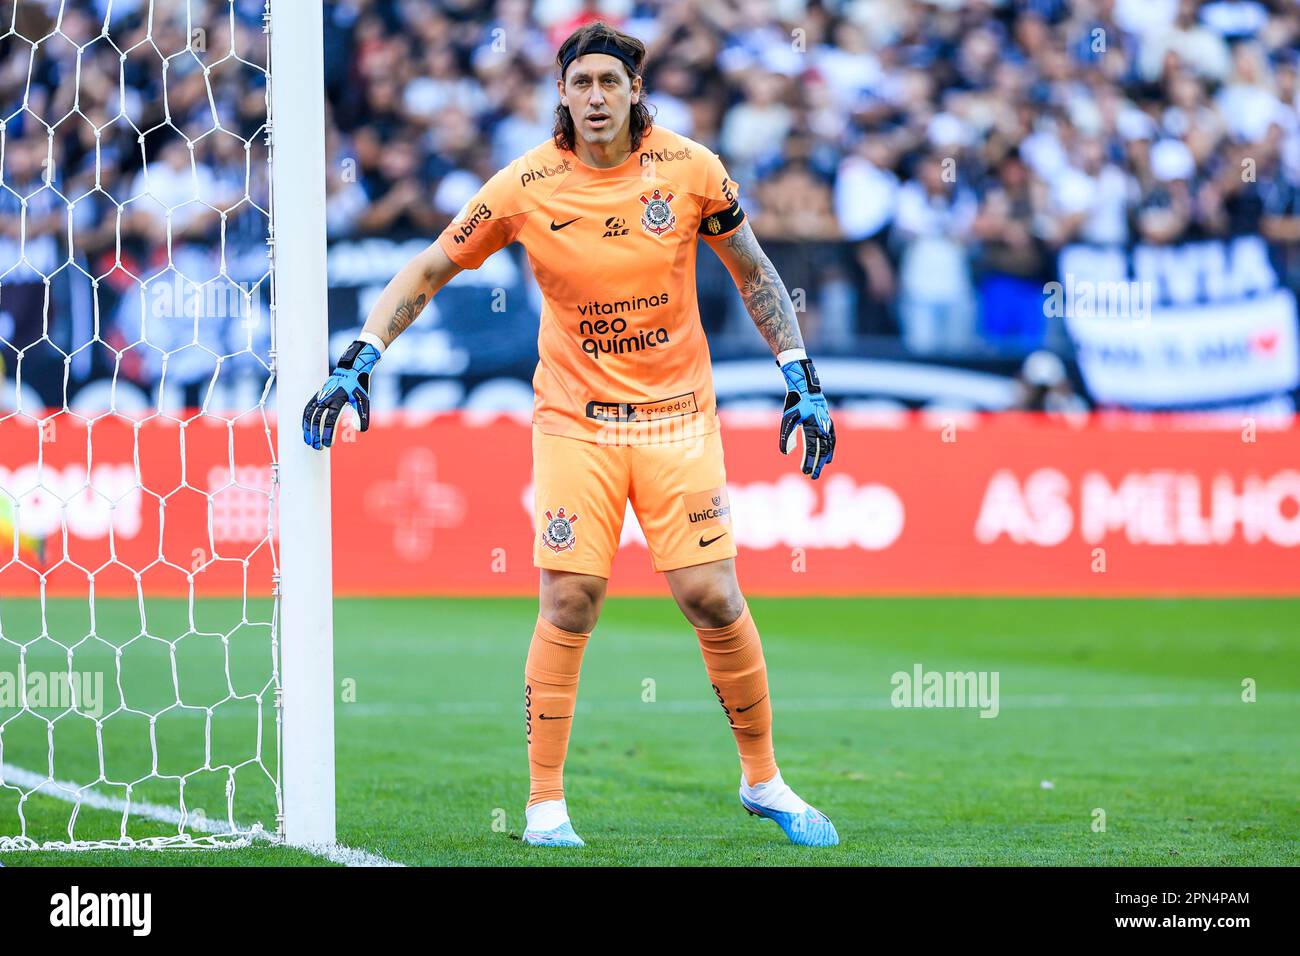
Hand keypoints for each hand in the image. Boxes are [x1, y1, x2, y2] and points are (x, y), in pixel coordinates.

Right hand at [302, 339, 380, 448]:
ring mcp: (320, 397)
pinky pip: (308, 409)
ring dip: (307, 429)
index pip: (330, 420)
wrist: (350, 369)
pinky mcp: (317, 396)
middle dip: (316, 435)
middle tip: (318, 447)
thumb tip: (359, 431)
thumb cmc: (358, 386)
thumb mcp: (364, 400)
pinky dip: (305, 420)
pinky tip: (306, 430)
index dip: (328, 433)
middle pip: (316, 419)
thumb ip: (362, 416)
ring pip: (309, 415)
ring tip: (309, 442)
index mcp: (337, 399)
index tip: (328, 444)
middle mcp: (326, 398)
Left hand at [778, 353, 834, 479]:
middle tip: (813, 477)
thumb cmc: (795, 402)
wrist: (805, 387)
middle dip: (817, 464)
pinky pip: (832, 439)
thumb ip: (787, 436)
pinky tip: (829, 457)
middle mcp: (822, 427)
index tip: (805, 473)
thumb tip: (786, 453)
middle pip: (821, 450)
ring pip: (828, 446)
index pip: (812, 449)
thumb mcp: (787, 418)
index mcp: (813, 426)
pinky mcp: (827, 423)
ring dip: (824, 459)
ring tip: (821, 469)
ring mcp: (826, 425)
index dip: (809, 462)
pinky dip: (831, 449)